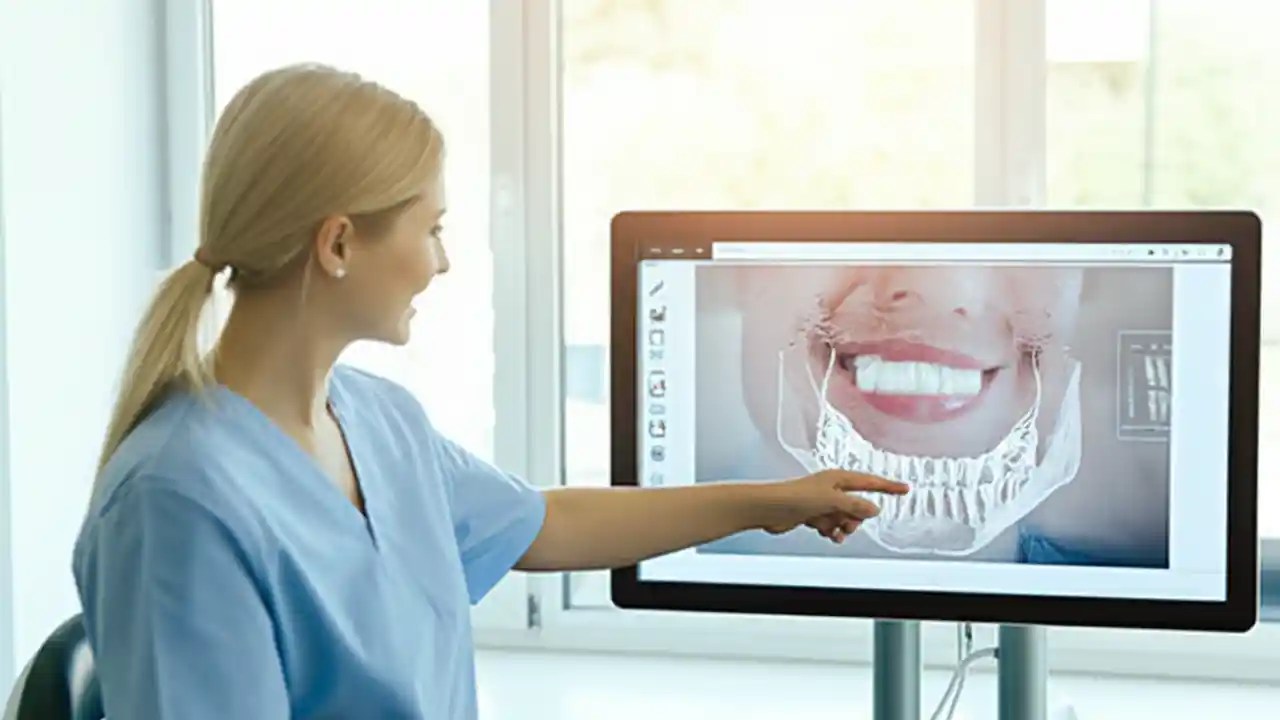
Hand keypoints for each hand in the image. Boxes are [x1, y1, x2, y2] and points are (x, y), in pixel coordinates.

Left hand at [755, 470, 909, 543]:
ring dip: (843, 527)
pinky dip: (832, 531)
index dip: (888, 486)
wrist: (769, 509)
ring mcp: (823, 503)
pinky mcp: (814, 515)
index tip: (905, 489)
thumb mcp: (831, 501)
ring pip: (846, 519)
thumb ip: (854, 505)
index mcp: (838, 479)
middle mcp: (832, 489)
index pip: (870, 482)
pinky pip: (833, 526)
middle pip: (858, 507)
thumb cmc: (795, 497)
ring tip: (833, 530)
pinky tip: (827, 534)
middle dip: (855, 519)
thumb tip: (873, 509)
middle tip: (845, 523)